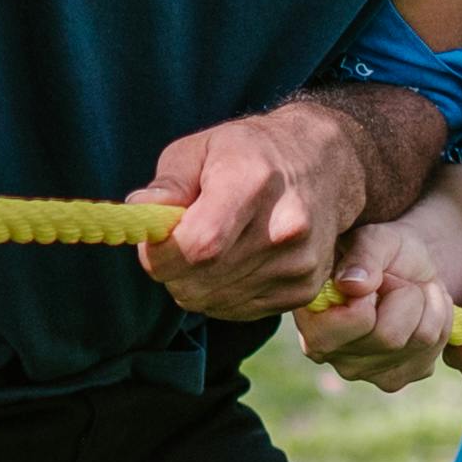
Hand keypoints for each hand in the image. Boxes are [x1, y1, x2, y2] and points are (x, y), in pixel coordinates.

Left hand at [128, 100, 391, 319]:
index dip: (161, 253)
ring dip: (195, 283)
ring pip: (213, 301)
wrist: (321, 165)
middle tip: (178, 241)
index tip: (154, 238)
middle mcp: (284, 227)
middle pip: (201, 279)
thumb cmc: (247, 154)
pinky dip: (220, 294)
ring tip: (211, 246)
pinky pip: (237, 311)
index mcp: (254, 182)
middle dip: (172, 268)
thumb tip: (140, 213)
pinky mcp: (303, 289)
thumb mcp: (199, 149)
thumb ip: (167, 185)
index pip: (198, 245)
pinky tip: (232, 262)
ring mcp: (298, 263)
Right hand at [295, 226, 461, 391]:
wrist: (406, 265)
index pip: (355, 322)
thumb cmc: (381, 251)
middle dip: (405, 295)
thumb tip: (353, 285)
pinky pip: (435, 349)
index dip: (372, 294)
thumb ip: (362, 257)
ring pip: (420, 340)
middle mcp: (332, 355)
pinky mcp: (400, 376)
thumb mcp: (372, 238)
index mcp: (312, 322)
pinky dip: (439, 319)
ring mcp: (366, 372)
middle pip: (390, 337)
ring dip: (426, 303)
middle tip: (395, 279)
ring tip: (411, 290)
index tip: (371, 277)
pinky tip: (421, 309)